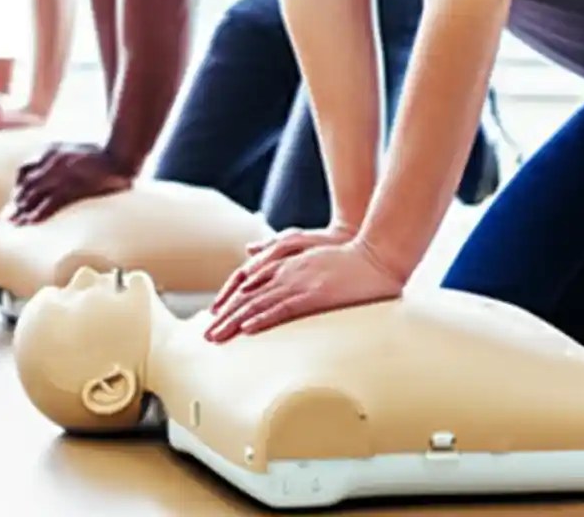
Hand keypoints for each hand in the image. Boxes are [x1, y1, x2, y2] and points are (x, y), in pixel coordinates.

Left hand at [8, 143, 132, 224]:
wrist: (120, 152)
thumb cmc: (101, 154)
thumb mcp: (73, 149)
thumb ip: (59, 158)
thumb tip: (49, 176)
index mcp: (50, 151)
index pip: (24, 170)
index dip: (17, 187)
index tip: (14, 200)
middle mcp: (51, 161)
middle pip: (25, 184)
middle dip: (15, 203)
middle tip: (6, 218)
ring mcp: (61, 174)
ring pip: (34, 195)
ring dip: (22, 211)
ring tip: (14, 224)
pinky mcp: (73, 186)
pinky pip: (51, 202)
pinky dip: (39, 213)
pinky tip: (31, 223)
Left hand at [204, 239, 403, 342]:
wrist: (377, 253)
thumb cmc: (345, 253)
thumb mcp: (306, 247)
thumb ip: (277, 249)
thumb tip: (250, 248)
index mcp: (283, 265)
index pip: (247, 285)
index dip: (228, 302)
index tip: (215, 318)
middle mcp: (285, 273)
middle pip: (245, 296)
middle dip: (224, 317)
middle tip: (207, 335)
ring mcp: (298, 283)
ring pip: (258, 304)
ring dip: (234, 322)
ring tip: (217, 337)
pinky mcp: (314, 295)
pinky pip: (283, 309)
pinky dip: (263, 318)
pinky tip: (248, 328)